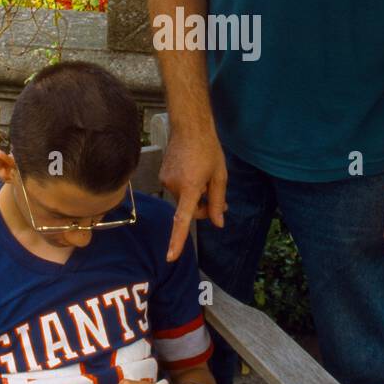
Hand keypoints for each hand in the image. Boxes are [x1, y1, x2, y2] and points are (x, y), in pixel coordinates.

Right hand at [159, 129, 228, 260]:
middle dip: (203, 208)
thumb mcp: (220, 177)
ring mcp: (165, 180)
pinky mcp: (162, 175)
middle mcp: (174, 186)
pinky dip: (187, 188)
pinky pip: (177, 189)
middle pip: (189, 210)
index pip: (182, 220)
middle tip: (218, 199)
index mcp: (190, 188)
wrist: (189, 127)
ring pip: (183, 199)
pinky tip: (193, 171)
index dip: (177, 240)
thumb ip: (218, 202)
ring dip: (195, 196)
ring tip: (204, 177)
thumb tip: (218, 224)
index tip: (171, 256)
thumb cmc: (208, 150)